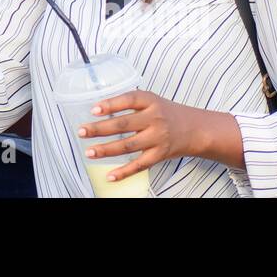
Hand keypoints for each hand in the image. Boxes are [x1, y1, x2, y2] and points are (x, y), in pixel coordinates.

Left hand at [78, 90, 201, 182]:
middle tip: (81, 131)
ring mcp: (157, 138)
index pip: (128, 100)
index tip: (93, 109)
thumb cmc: (166, 112)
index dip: (110, 104)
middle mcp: (154, 119)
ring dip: (106, 150)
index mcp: (150, 101)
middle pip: (124, 124)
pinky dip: (124, 172)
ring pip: (128, 145)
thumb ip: (129, 103)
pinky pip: (140, 165)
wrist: (195, 129)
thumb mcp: (151, 100)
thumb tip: (98, 109)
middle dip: (100, 129)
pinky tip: (110, 175)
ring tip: (89, 152)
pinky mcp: (160, 154)